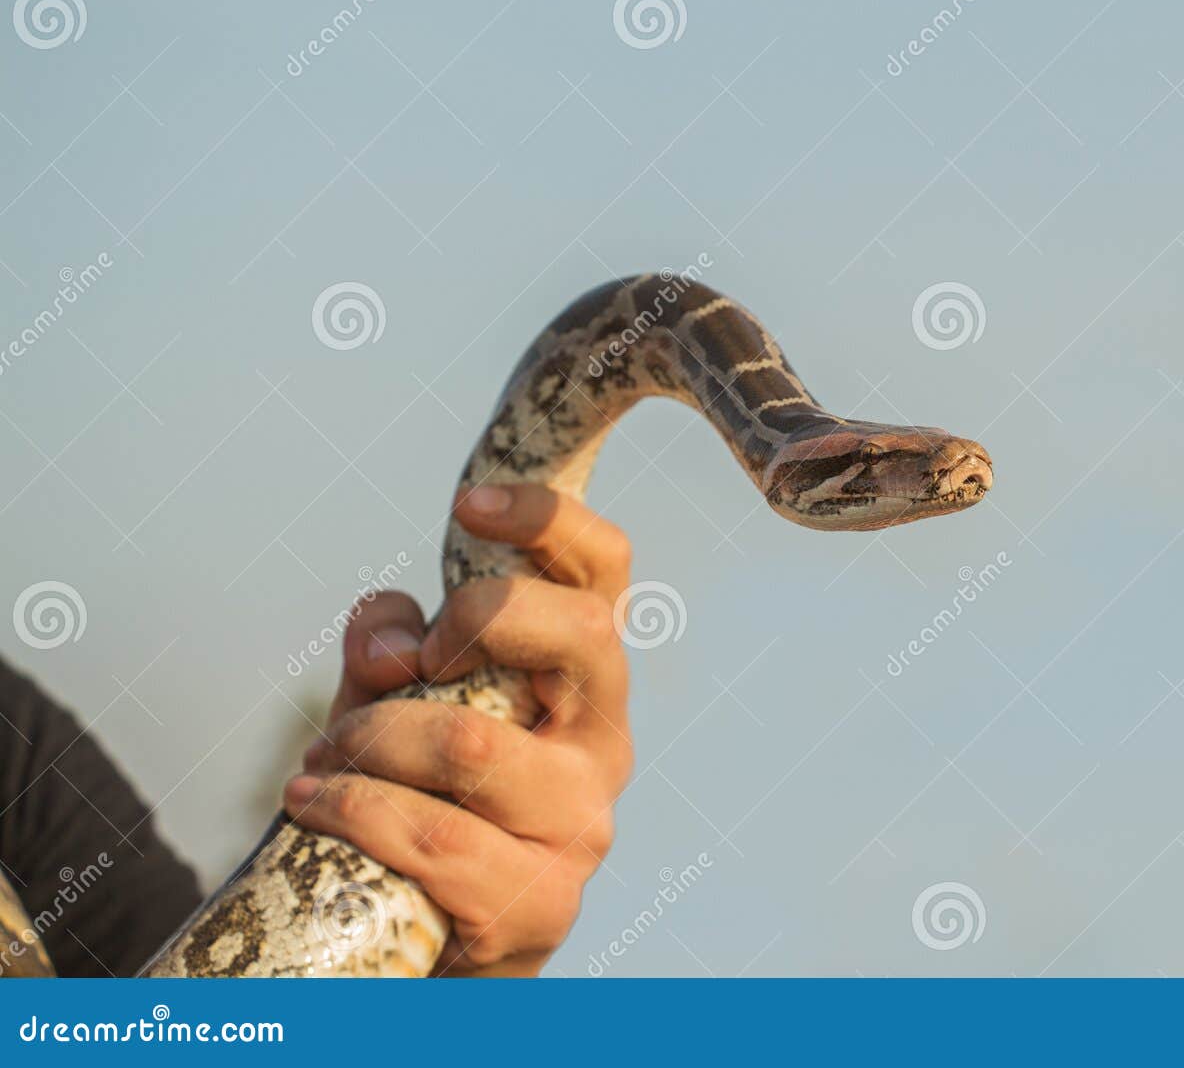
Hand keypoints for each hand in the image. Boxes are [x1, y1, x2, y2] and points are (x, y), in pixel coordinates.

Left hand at [282, 484, 633, 975]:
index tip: (469, 504)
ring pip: (473, 741)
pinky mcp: (540, 904)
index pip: (606, 572)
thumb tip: (392, 642)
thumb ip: (390, 648)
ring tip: (322, 758)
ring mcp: (582, 826)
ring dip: (371, 740)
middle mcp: (604, 742)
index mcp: (582, 678)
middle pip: (580, 631)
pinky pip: (435, 838)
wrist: (426, 942)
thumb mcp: (394, 703)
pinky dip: (353, 811)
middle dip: (474, 621)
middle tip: (404, 667)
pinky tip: (312, 805)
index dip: (552, 519)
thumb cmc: (417, 801)